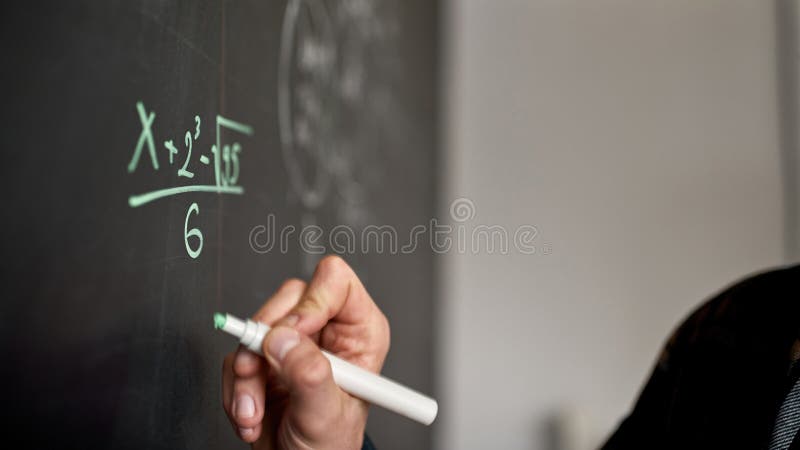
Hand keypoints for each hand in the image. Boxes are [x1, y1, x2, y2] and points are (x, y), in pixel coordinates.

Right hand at [221, 256, 390, 448]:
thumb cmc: (329, 447)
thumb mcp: (326, 415)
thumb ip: (308, 374)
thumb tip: (282, 339)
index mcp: (358, 332)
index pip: (335, 282)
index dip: (310, 301)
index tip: (292, 333)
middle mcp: (327, 331)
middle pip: (288, 297)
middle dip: (266, 340)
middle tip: (259, 371)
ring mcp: (294, 343)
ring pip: (255, 327)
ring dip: (247, 374)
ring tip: (255, 410)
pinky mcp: (265, 359)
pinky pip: (236, 355)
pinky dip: (236, 388)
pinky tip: (252, 414)